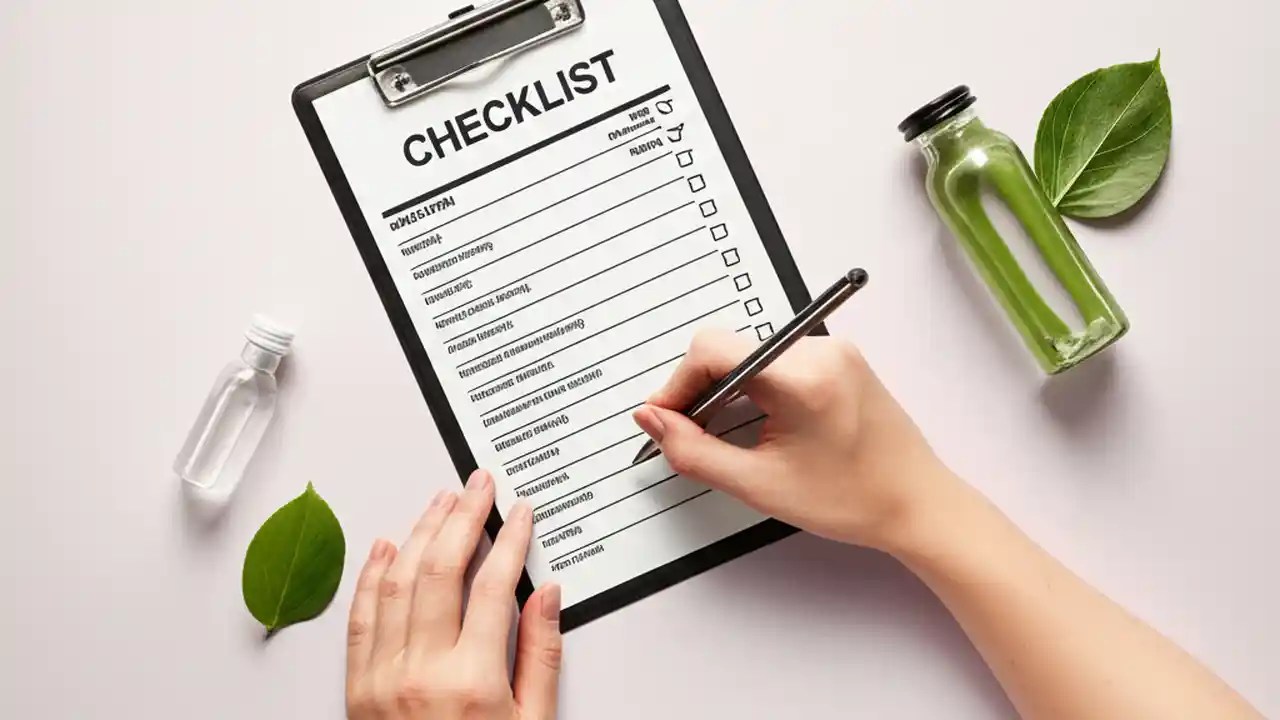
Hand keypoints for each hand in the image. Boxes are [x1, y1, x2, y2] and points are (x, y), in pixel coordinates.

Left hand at [346, 470, 561, 719]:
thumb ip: (539, 655)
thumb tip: (546, 594)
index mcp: (471, 682)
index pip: (491, 585)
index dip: (508, 539)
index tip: (519, 513)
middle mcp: (419, 671)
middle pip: (440, 569)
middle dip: (462, 517)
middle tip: (478, 485)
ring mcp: (381, 677)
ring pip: (397, 581)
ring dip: (419, 532)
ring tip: (440, 503)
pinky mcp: (356, 687)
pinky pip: (359, 615)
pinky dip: (371, 574)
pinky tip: (386, 546)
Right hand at [633, 330, 957, 551]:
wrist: (917, 504)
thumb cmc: (854, 500)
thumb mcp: (759, 485)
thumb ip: (693, 451)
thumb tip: (652, 420)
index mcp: (803, 376)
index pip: (712, 350)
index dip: (677, 384)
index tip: (664, 420)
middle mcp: (820, 350)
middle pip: (728, 349)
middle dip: (698, 390)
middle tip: (689, 435)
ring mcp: (832, 351)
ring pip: (749, 354)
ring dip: (725, 389)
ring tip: (724, 435)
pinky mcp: (838, 358)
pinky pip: (774, 359)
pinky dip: (752, 387)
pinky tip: (755, 424)